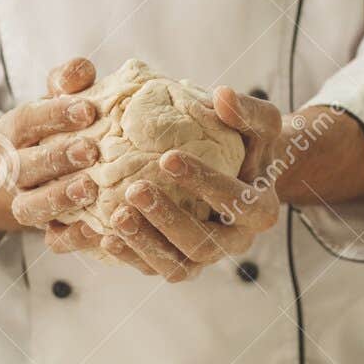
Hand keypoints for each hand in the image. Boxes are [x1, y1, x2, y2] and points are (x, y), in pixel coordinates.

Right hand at [0, 57, 102, 232]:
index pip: (25, 122)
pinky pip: (53, 241)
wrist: (47, 166)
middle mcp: (13, 170)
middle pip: (23, 168)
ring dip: (59, 198)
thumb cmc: (63, 123)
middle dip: (56, 159)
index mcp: (13, 132)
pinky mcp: (47, 230)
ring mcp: (27, 203)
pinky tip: (99, 230)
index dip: (53, 116)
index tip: (88, 109)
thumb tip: (81, 70)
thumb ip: (68, 81)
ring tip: (91, 189)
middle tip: (90, 151)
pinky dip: (73, 238)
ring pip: (30, 208)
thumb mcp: (61, 96)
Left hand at [103, 87, 284, 281]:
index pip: (236, 203)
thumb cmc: (249, 144)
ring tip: (115, 217)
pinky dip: (129, 255)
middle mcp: (235, 242)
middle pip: (204, 244)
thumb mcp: (260, 124)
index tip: (168, 158)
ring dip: (145, 244)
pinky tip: (103, 236)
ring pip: (178, 266)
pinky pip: (154, 268)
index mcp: (260, 211)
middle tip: (136, 190)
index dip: (204, 183)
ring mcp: (206, 257)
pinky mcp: (181, 263)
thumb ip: (247, 112)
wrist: (242, 173)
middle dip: (168, 219)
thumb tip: (223, 95)